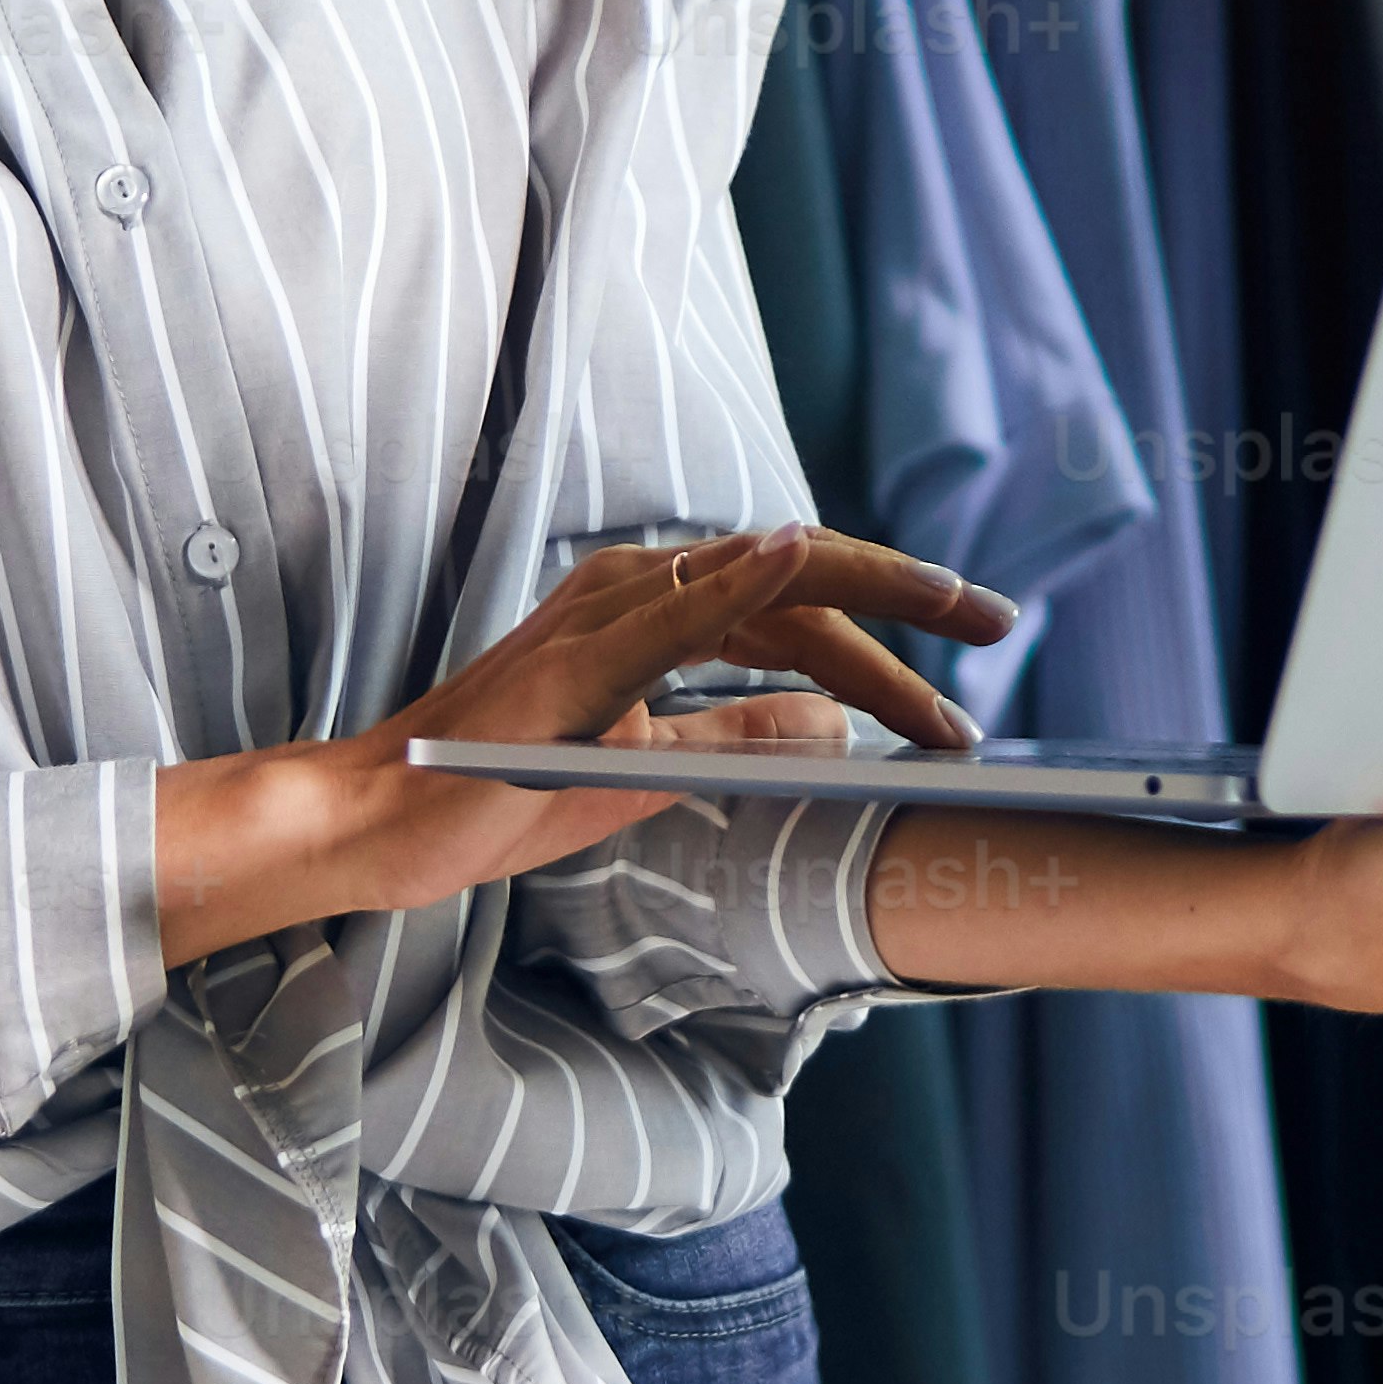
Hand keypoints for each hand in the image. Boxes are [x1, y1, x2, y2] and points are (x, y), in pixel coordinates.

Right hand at [156, 526, 1011, 967]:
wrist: (382, 825)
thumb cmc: (500, 793)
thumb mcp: (652, 769)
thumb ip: (740, 735)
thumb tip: (838, 723)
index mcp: (651, 611)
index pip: (797, 602)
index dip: (892, 614)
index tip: (977, 637)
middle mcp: (632, 591)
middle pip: (801, 577)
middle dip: (910, 596)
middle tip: (1000, 621)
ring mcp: (601, 617)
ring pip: (760, 583)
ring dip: (865, 596)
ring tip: (955, 609)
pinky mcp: (572, 661)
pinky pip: (671, 612)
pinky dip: (740, 580)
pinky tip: (799, 557)